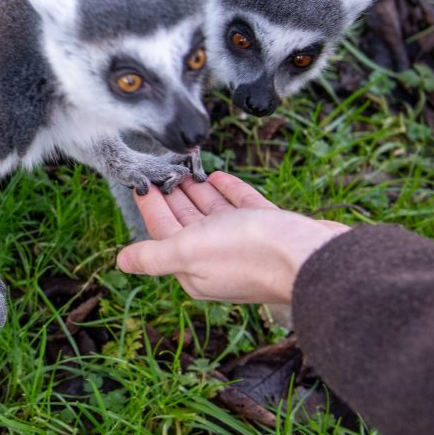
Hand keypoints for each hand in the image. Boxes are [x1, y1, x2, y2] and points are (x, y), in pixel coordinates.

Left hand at [115, 171, 349, 304]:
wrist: (313, 258)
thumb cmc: (250, 255)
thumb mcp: (189, 252)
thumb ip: (154, 255)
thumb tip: (121, 262)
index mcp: (194, 268)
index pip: (163, 231)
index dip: (151, 205)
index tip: (141, 180)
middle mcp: (217, 258)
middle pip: (187, 221)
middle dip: (173, 195)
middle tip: (161, 166)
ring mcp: (246, 244)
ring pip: (214, 213)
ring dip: (198, 191)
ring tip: (184, 167)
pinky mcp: (270, 230)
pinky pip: (243, 207)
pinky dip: (229, 191)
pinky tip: (218, 176)